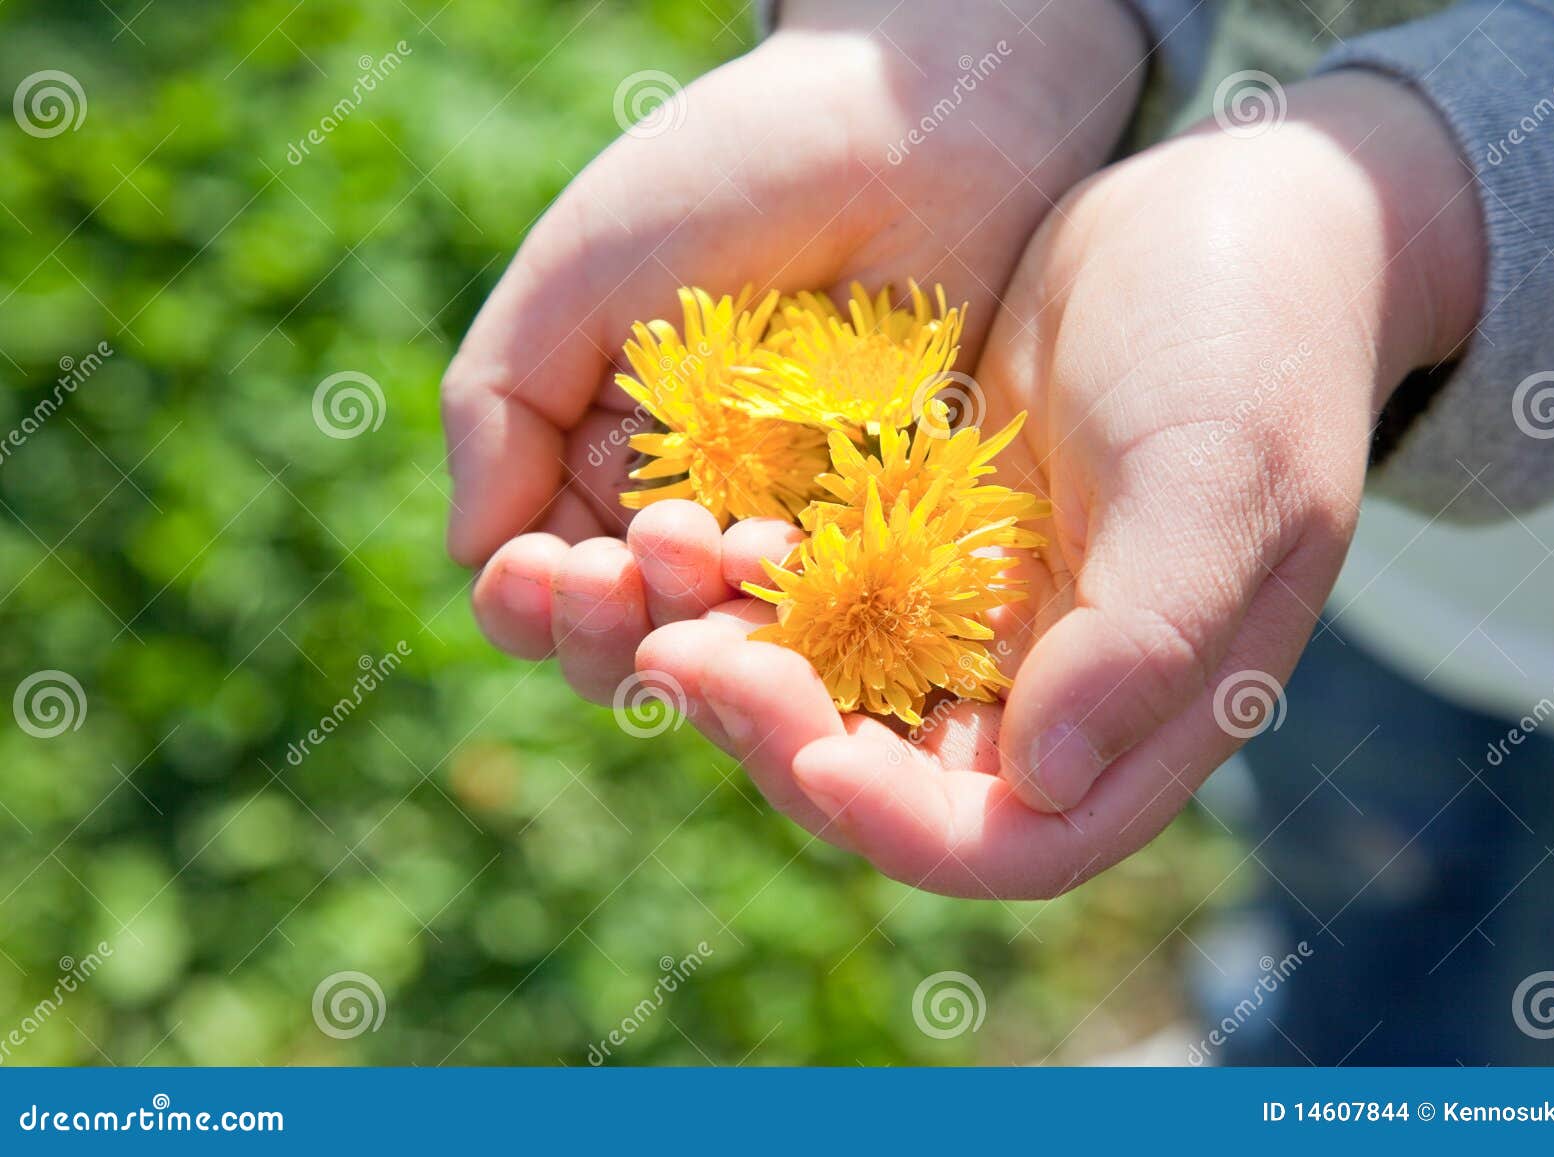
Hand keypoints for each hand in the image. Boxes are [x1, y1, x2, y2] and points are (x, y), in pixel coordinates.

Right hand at [447, 0, 1147, 699]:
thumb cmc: (726, 177)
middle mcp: (687, 510)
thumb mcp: (576, 276)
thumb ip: (500, 407)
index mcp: (597, 459)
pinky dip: (791, 620)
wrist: (904, 124)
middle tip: (626, 564)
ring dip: (692, 630)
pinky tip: (778, 566)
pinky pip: (832, 623)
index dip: (529, 604)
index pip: (538, 585)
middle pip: (622, 641)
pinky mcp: (885, 534)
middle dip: (606, 627)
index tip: (544, 568)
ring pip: (723, 651)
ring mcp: (788, 531)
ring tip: (707, 549)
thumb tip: (468, 552)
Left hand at [638, 72, 1485, 896]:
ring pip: (829, 696)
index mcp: (1137, 723)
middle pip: (887, 782)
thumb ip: (1143, 640)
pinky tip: (693, 529)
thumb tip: (1038, 779)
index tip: (806, 749)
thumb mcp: (1220, 483)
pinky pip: (812, 598)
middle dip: (777, 733)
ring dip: (738, 660)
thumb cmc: (1250, 350)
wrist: (1218, 224)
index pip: (1003, 842)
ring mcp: (973, 625)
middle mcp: (1046, 697)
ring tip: (652, 584)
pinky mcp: (917, 550)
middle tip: (675, 651)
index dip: (896, 823)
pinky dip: (749, 583)